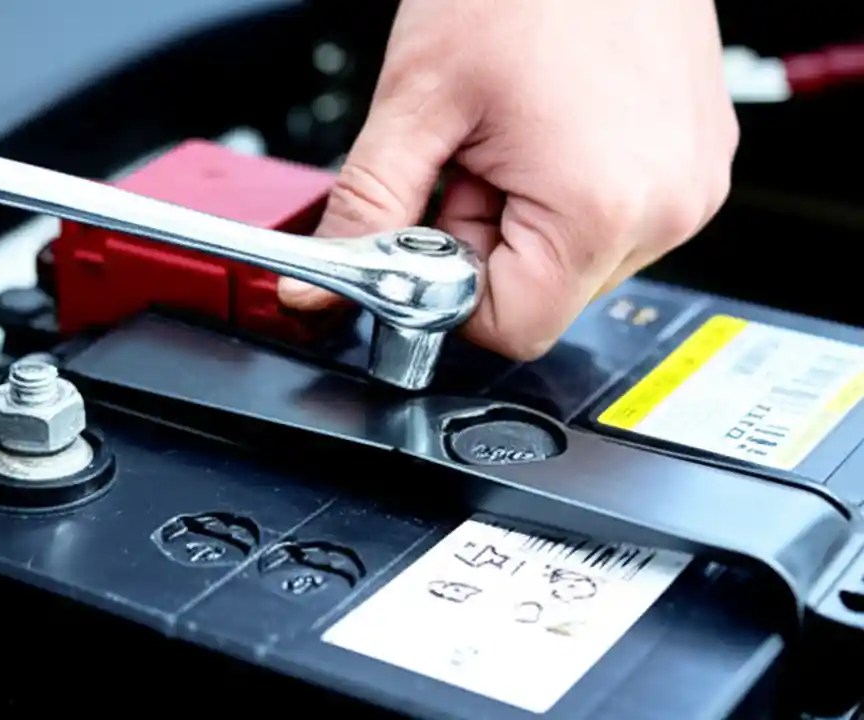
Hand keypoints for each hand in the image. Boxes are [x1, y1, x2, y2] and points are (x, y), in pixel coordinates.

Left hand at [279, 0, 738, 359]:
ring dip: (520, 218)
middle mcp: (665, 209)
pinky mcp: (695, 161)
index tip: (420, 237)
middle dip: (479, 243)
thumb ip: (365, 213)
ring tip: (509, 135)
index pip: (508, 328)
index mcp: (601, 207)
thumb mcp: (416, 105)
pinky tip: (544, 130)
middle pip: (541, 296)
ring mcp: (690, 184)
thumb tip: (322, 296)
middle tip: (464, 159)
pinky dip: (561, 194)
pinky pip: (612, 218)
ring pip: (572, 261)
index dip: (444, 293)